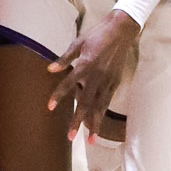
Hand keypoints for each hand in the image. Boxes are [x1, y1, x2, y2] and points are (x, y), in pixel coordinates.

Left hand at [48, 10, 138, 137]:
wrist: (121, 31)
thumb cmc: (96, 35)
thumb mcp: (78, 43)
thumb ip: (65, 58)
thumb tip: (50, 69)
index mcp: (86, 64)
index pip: (68, 83)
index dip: (58, 95)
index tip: (49, 107)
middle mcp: (97, 76)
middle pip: (85, 102)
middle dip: (77, 120)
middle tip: (70, 136)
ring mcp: (108, 81)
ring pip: (99, 106)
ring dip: (94, 124)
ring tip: (90, 140)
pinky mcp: (115, 82)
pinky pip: (107, 101)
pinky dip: (102, 114)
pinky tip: (99, 125)